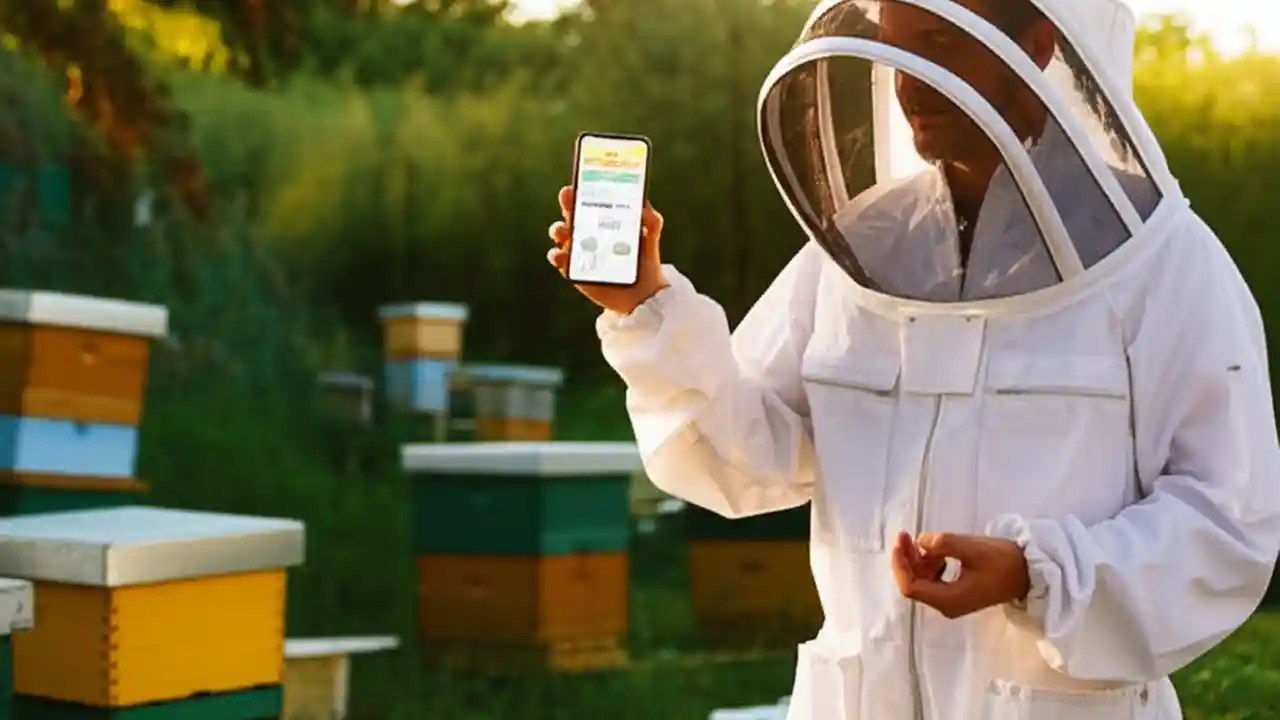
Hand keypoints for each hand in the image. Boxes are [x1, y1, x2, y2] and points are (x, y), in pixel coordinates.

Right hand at [547, 185, 669, 315]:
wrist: (643, 294)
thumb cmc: (644, 260)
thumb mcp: (651, 237)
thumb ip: (652, 221)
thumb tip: (645, 207)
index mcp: (603, 219)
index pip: (587, 200)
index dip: (579, 191)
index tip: (576, 185)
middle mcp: (587, 232)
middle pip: (570, 213)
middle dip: (566, 203)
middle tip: (567, 197)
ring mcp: (579, 251)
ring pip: (560, 235)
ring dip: (558, 230)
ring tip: (564, 231)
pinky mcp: (574, 271)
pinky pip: (559, 260)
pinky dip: (557, 256)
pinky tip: (562, 254)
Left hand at [891, 531, 1030, 619]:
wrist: (1029, 574)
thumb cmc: (1003, 562)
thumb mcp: (972, 548)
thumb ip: (943, 544)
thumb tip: (921, 541)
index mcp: (948, 599)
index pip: (911, 587)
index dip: (901, 564)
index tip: (901, 541)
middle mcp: (946, 605)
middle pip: (915, 584)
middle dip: (907, 559)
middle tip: (907, 534)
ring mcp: (952, 601)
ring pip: (923, 581)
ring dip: (918, 561)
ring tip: (925, 541)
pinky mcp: (957, 593)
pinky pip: (934, 580)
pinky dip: (930, 564)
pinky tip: (938, 552)